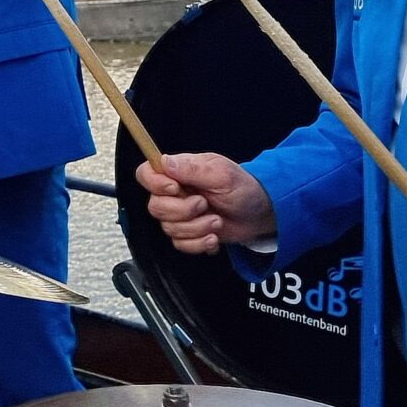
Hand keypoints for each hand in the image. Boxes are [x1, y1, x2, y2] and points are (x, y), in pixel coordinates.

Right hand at [137, 153, 275, 254]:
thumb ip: (192, 168)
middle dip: (182, 211)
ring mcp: (181, 215)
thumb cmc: (243, 188)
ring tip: (216, 220)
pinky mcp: (188, 234)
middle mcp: (175, 193)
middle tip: (205, 204)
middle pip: (155, 206)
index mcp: (179, 172)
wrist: (260, 214)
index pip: (146, 173)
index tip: (175, 188)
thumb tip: (165, 162)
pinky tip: (214, 236)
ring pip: (168, 229)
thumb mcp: (221, 174)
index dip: (154, 183)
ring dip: (196, 228)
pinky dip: (199, 243)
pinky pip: (180, 245)